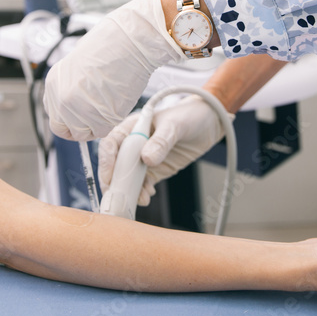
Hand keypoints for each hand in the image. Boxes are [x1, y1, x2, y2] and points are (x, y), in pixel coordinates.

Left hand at [44, 0, 184, 140]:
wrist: (129, 41)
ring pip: (84, 132)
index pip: (55, 117)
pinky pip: (102, 130)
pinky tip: (116, 102)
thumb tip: (79, 101)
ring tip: (109, 103)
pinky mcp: (98, 117)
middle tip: (98, 114)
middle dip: (82, 125)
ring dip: (96, 123)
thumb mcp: (79, 64)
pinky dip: (110, 121)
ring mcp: (78, 110)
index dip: (69, 120)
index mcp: (54, 83)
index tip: (80, 118)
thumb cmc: (110, 45)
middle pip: (66, 129)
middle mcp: (61, 98)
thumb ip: (73, 86)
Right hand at [99, 94, 228, 205]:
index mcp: (133, 127)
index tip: (110, 177)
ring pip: (128, 177)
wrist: (209, 123)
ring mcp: (143, 158)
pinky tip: (147, 195)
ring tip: (138, 199)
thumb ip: (161, 141)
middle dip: (114, 182)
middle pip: (115, 164)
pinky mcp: (154, 170)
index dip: (107, 160)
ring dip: (129, 190)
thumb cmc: (189, 116)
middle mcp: (134, 143)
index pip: (111, 143)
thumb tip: (146, 159)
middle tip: (118, 196)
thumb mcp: (175, 125)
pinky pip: (142, 184)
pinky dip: (141, 192)